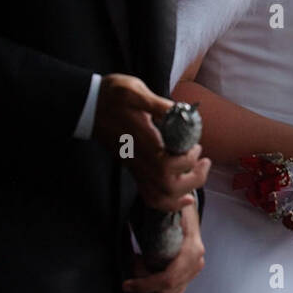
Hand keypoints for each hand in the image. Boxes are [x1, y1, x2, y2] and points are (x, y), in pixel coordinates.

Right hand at [94, 73, 210, 211]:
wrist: (87, 107)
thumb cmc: (111, 96)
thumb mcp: (135, 91)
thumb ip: (158, 104)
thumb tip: (182, 111)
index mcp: (141, 142)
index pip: (166, 166)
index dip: (186, 161)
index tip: (195, 145)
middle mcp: (138, 160)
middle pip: (167, 186)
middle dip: (192, 178)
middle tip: (204, 161)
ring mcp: (134, 167)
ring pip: (158, 197)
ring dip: (183, 192)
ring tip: (198, 175)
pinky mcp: (132, 169)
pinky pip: (149, 195)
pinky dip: (168, 201)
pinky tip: (183, 195)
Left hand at [124, 203, 204, 292]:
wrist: (187, 209)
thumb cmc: (177, 210)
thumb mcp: (168, 209)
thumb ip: (157, 216)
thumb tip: (135, 223)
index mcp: (192, 251)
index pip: (168, 279)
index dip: (144, 285)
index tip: (127, 284)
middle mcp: (195, 264)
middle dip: (144, 286)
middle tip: (134, 265)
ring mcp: (193, 271)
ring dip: (148, 291)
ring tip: (140, 271)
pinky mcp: (188, 276)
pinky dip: (155, 292)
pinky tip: (146, 278)